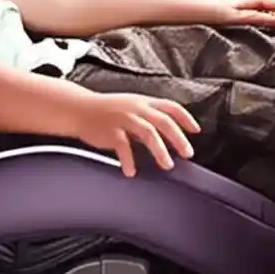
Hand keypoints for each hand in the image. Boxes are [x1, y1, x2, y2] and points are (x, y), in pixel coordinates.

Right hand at [70, 92, 200, 176]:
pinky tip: (131, 172)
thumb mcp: (130, 107)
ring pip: (148, 132)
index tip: (196, 130)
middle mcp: (136, 108)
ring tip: (167, 165)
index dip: (186, 118)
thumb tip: (167, 135)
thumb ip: (148, 119)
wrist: (78, 109)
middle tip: (187, 153)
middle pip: (163, 121)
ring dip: (160, 150)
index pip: (171, 106)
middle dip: (178, 138)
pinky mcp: (110, 131)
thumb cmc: (106, 110)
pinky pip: (123, 147)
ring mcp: (123, 118)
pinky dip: (129, 161)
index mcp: (143, 102)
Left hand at [208, 0, 274, 28]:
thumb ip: (258, 17)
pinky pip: (259, 10)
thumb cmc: (211, 11)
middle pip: (274, 3)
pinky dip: (268, 15)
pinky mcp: (236, 10)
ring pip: (267, 6)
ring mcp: (242, 4)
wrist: (194, 10)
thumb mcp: (237, 17)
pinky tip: (266, 24)